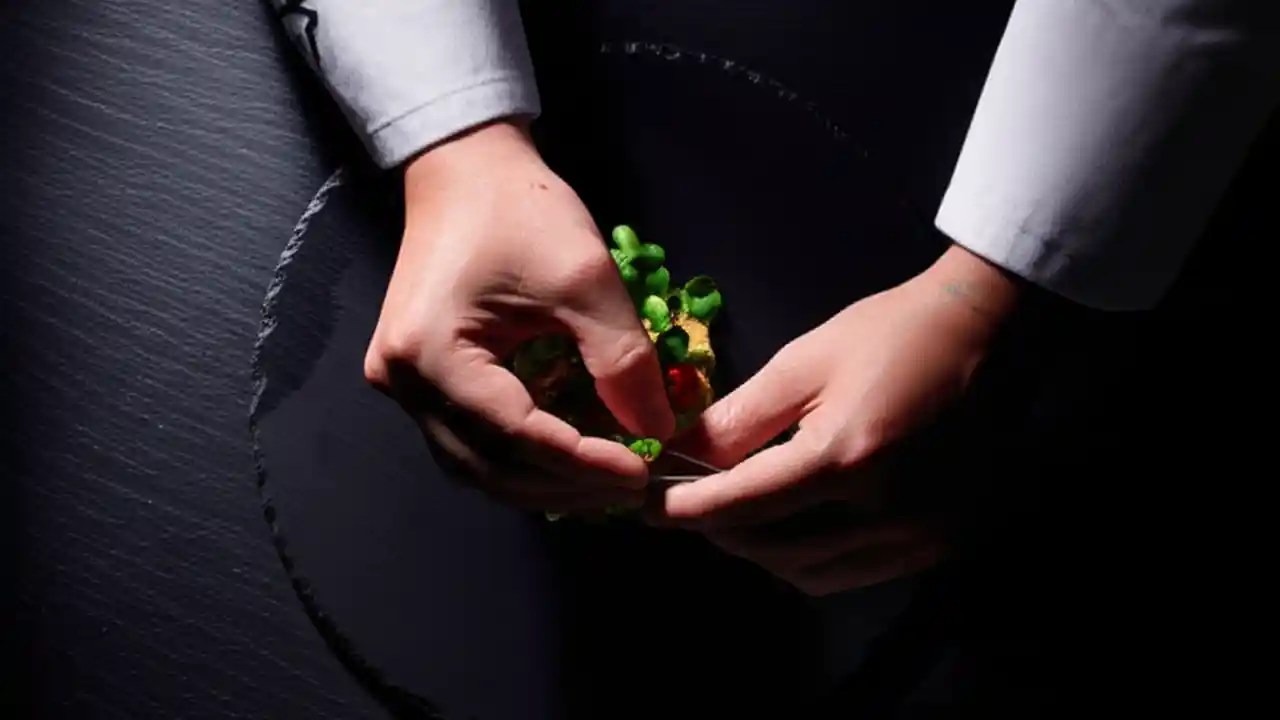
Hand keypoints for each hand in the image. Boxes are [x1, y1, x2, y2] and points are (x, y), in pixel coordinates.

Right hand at [363, 120, 675, 513]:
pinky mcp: (417, 379)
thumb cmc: (518, 210)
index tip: (641, 472)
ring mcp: (401, 384)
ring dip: (542, 479)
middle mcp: (401, 382)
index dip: (583, 462)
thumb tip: (655, 432)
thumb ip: (622, 360)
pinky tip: (567, 454)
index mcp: (431, 354)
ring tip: (603, 479)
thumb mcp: (584, 278)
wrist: (464, 168)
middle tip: (629, 487)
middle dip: (564, 484)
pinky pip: (470, 438)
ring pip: (477, 463)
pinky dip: (520, 455)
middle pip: (490, 465)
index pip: (516, 435)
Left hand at [650, 246, 1021, 594]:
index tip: (645, 507)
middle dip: (721, 529)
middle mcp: (887, 513)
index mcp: (848, 458)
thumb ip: (738, 419)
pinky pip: (852, 573)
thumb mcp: (803, 364)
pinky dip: (808, 560)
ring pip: (810, 574)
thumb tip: (679, 456)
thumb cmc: (889, 334)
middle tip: (688, 503)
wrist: (987, 333)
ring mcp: (921, 536)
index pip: (746, 504)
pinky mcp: (941, 543)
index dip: (687, 510)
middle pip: (774, 550)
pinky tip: (791, 527)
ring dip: (762, 551)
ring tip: (735, 515)